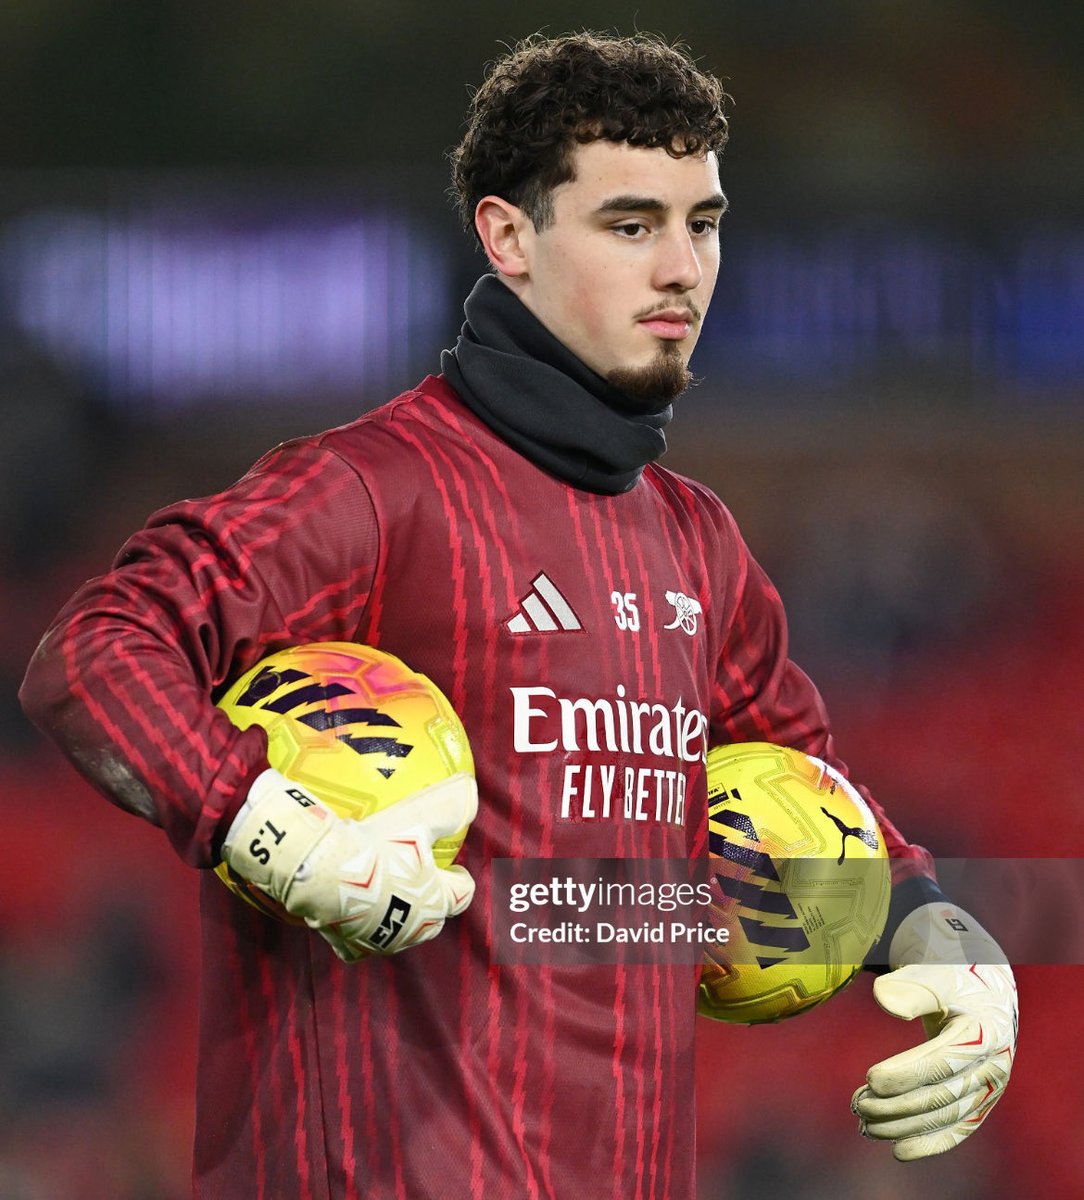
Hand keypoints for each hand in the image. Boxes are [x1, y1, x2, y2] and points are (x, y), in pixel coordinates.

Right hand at [222, 767, 476, 960]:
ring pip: (399, 933)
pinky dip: (361, 929)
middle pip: (434, 919)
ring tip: (387, 893)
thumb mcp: (417, 817)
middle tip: (421, 880)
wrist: (322, 874)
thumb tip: (470, 789)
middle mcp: (415, 930)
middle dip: (433, 903)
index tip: (456, 869)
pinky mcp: (352, 948)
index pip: (462, 894)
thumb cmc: (376, 846)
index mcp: (436, 902)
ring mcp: (382, 942)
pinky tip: (353, 913)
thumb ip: (448, 805)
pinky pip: (361, 941)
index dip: (462, 881)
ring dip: (399, 916)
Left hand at [852, 904, 1016, 1159]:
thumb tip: (883, 1000)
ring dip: (904, 1125)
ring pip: (946, 1115)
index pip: (942, 1061)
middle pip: (941, 1095)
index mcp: (984, 1030)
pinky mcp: (982, 1099)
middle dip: (896, 1105)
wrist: (985, 987)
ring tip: (863, 1123)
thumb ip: (911, 986)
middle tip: (855, 1104)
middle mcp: (993, 1064)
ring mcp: (990, 1086)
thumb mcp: (936, 971)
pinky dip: (930, 1142)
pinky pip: (958, 1127)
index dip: (906, 1074)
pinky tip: (899, 1150)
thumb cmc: (953, 974)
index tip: (869, 1079)